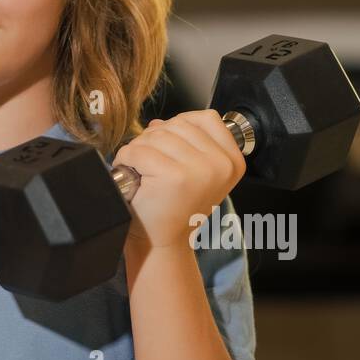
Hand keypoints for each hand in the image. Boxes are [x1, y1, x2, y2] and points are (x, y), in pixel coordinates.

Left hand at [112, 110, 246, 249]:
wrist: (161, 241)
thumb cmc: (174, 206)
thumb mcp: (195, 171)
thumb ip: (185, 141)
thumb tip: (159, 124)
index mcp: (233, 161)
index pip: (207, 118)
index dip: (181, 126)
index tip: (171, 148)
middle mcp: (221, 165)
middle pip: (179, 125)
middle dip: (156, 137)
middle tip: (149, 161)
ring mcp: (200, 170)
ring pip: (157, 135)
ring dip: (139, 148)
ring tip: (141, 168)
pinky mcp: (175, 177)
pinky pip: (139, 151)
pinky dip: (127, 159)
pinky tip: (132, 174)